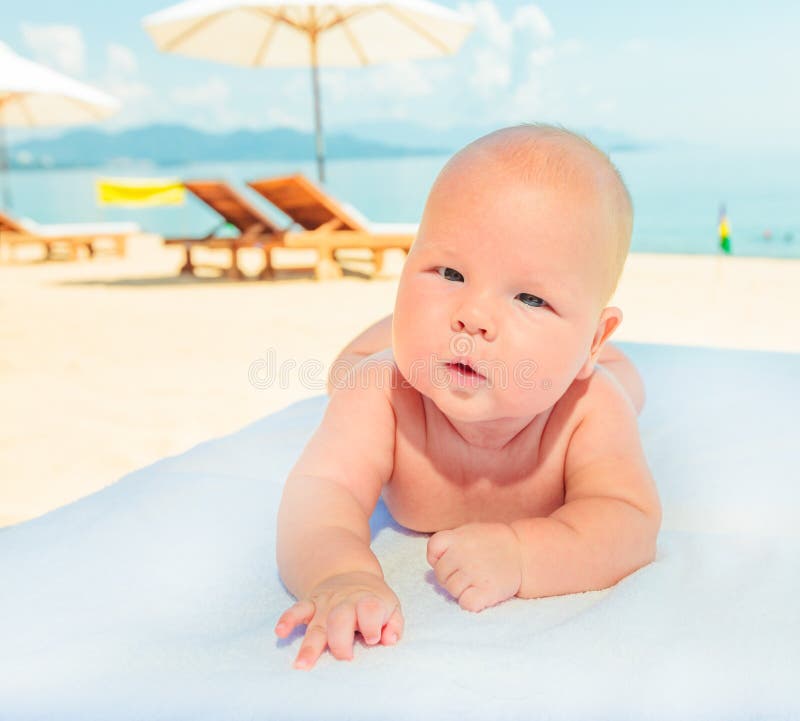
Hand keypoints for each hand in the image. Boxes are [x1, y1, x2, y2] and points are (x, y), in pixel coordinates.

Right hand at [274, 571, 403, 670]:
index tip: (374, 638)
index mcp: (367, 602)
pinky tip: (280, 632)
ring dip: (309, 645)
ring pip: (317, 624)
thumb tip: (389, 640)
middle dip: (341, 641)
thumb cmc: (373, 601)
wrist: (350, 574)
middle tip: (345, 659)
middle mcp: (344, 603)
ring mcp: (325, 605)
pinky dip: (287, 620)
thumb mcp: (391, 607)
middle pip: (340, 620)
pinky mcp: (310, 605)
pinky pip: (297, 610)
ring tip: (302, 664)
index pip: (370, 610)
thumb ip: (394, 625)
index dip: (373, 626)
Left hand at [427, 522, 521, 611]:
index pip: (433, 549)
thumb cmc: (493, 543)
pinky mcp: (487, 590)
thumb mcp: (469, 531)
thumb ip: (450, 542)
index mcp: (458, 537)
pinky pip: (466, 603)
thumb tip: (433, 561)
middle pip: (440, 574)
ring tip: (475, 582)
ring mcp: (474, 572)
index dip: (438, 558)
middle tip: (467, 573)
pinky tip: (480, 593)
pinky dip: (470, 602)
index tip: (451, 559)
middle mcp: (463, 554)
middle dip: (450, 577)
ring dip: (460, 590)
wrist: (522, 552)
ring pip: (452, 590)